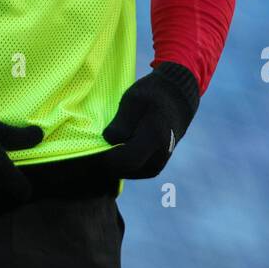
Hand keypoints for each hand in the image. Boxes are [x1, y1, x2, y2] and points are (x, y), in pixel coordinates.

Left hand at [98, 62, 199, 178]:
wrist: (176, 99)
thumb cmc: (152, 95)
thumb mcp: (133, 100)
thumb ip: (121, 123)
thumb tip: (108, 142)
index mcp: (154, 137)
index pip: (123, 160)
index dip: (104, 156)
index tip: (93, 142)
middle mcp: (159, 157)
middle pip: (122, 170)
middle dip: (105, 158)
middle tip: (96, 139)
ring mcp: (157, 166)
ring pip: (124, 172)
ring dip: (112, 160)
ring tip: (110, 138)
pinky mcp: (153, 169)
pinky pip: (130, 171)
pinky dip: (120, 161)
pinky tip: (117, 144)